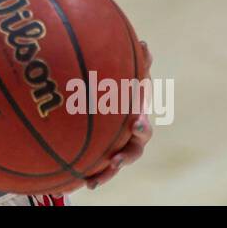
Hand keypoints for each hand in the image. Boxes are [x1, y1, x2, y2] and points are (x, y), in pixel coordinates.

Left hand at [83, 39, 152, 190]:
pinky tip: (82, 184)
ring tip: (98, 178)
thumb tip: (144, 43)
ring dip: (111, 171)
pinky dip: (94, 176)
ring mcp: (118, 150)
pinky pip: (99, 170)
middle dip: (127, 154)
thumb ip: (134, 62)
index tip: (134, 123)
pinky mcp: (104, 159)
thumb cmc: (117, 89)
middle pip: (133, 150)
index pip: (142, 125)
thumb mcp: (122, 76)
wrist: (103, 108)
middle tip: (116, 157)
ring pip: (117, 164)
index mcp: (135, 120)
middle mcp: (130, 139)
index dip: (141, 126)